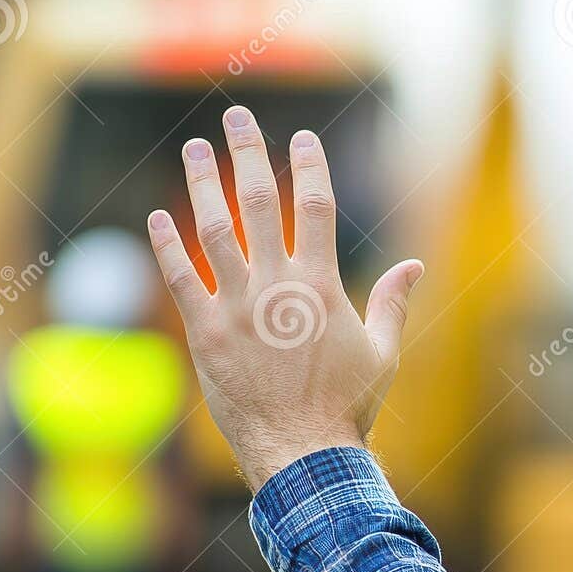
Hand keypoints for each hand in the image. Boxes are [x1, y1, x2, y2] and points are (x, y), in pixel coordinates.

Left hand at [145, 105, 422, 489]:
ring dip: (204, 185)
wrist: (303, 452)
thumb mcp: (382, 353)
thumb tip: (415, 266)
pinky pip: (181, 279)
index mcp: (323, 287)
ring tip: (195, 149)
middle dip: (250, 154)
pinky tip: (157, 217)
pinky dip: (167, 246)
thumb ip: (393, 304)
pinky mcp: (206, 333)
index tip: (302, 139)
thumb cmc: (348, 407)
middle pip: (261, 203)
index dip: (309, 167)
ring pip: (215, 230)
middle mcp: (278, 287)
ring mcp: (238, 307)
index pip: (315, 208)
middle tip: (238, 119)